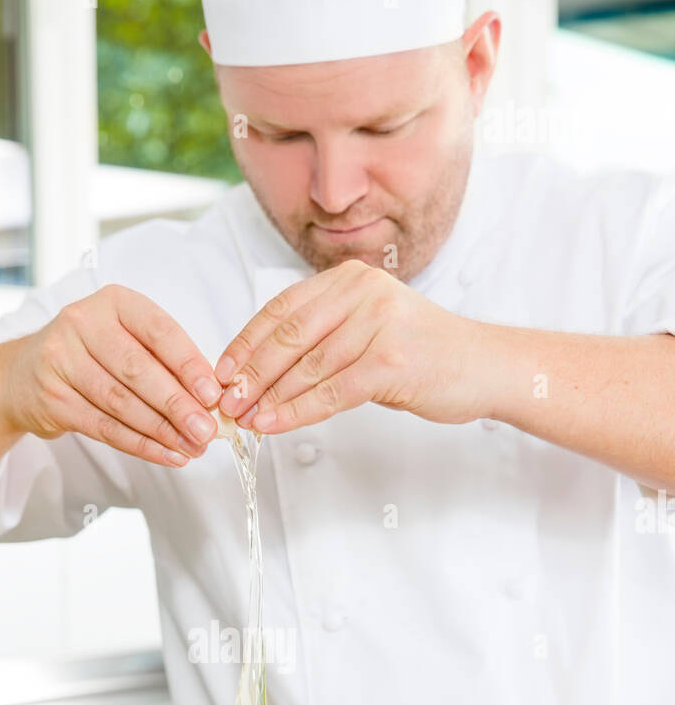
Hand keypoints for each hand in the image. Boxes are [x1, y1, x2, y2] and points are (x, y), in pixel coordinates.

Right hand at [6, 285, 221, 467]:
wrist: (23, 375)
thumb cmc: (91, 355)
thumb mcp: (126, 340)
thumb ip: (164, 361)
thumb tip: (209, 397)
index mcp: (113, 302)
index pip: (158, 332)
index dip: (188, 365)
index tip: (212, 394)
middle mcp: (82, 323)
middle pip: (138, 370)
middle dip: (177, 404)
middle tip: (206, 430)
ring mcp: (62, 360)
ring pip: (121, 402)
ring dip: (161, 430)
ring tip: (191, 447)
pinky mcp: (53, 398)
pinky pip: (104, 427)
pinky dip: (140, 444)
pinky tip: (166, 454)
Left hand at [215, 260, 493, 432]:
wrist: (484, 367)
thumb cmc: (424, 353)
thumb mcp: (369, 329)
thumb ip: (324, 338)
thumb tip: (264, 372)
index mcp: (349, 279)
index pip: (282, 309)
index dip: (245, 342)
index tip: (221, 372)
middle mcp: (362, 292)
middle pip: (288, 336)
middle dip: (251, 373)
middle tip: (225, 400)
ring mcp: (378, 323)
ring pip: (306, 366)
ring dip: (269, 397)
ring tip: (244, 419)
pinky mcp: (390, 361)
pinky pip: (331, 391)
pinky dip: (297, 411)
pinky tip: (274, 424)